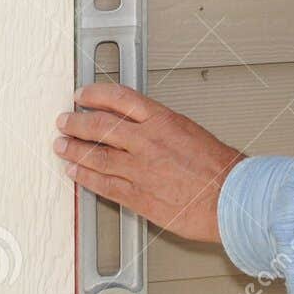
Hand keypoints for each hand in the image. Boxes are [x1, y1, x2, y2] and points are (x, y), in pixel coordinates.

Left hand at [55, 82, 244, 244]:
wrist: (231, 198)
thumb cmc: (221, 168)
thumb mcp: (192, 132)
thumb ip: (164, 130)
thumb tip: (145, 129)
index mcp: (163, 120)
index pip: (120, 99)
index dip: (95, 95)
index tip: (83, 95)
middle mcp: (147, 142)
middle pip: (100, 126)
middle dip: (77, 122)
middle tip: (64, 121)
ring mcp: (140, 169)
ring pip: (96, 155)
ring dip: (74, 149)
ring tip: (61, 146)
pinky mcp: (138, 196)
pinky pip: (103, 184)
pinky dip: (85, 177)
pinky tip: (75, 173)